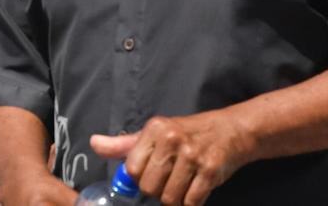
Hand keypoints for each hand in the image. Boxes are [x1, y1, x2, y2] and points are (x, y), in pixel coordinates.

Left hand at [91, 110, 254, 205]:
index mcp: (156, 128)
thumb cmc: (190, 133)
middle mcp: (172, 138)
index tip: (153, 172)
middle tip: (171, 178)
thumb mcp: (157, 133)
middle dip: (159, 190)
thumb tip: (94, 144)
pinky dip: (192, 202)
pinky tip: (196, 188)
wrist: (233, 130)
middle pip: (149, 187)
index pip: (132, 170)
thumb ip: (124, 145)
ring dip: (176, 198)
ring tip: (184, 183)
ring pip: (169, 199)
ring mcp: (192, 154)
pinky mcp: (210, 170)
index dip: (141, 177)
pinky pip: (191, 202)